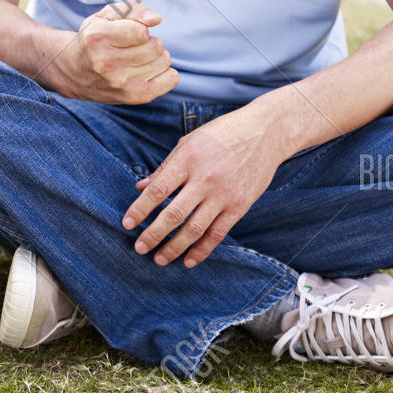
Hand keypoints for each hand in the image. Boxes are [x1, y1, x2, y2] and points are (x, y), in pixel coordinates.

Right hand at [54, 1, 178, 103]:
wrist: (75, 72)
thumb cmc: (94, 39)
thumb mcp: (105, 16)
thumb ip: (132, 9)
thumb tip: (156, 19)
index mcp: (98, 37)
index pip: (141, 31)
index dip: (140, 29)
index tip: (129, 33)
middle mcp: (107, 62)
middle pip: (155, 46)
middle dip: (150, 42)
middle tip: (135, 47)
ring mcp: (120, 83)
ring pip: (164, 61)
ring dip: (157, 56)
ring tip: (140, 58)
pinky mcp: (134, 97)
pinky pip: (170, 79)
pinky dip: (166, 72)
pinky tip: (150, 70)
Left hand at [122, 105, 286, 267]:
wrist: (265, 132)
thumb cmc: (222, 134)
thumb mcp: (189, 142)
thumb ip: (165, 167)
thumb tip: (140, 186)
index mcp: (187, 159)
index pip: (157, 190)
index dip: (140, 209)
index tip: (127, 224)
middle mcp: (205, 179)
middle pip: (174, 214)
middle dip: (153, 234)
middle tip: (139, 248)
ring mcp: (224, 194)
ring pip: (194, 229)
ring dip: (174, 248)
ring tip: (159, 259)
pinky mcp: (240, 206)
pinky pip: (218, 233)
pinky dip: (202, 250)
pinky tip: (189, 261)